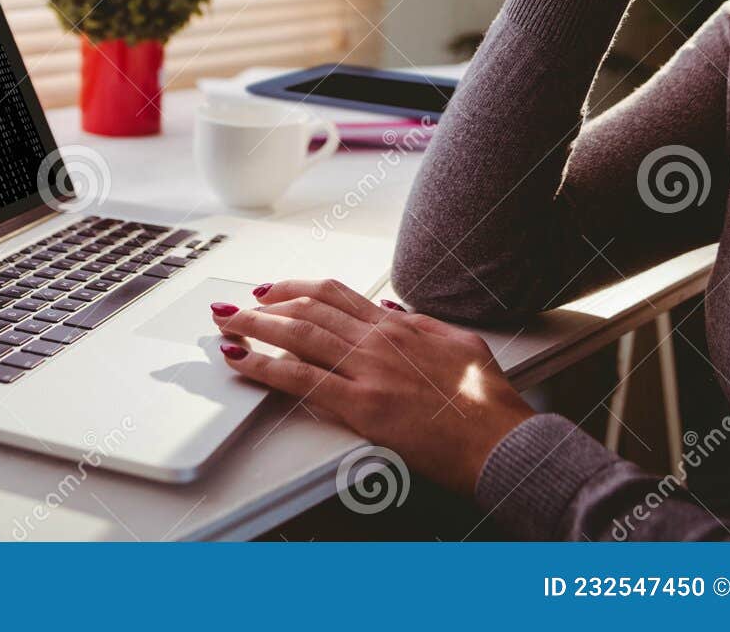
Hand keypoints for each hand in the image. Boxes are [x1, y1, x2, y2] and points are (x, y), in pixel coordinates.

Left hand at [209, 279, 534, 497]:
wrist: (503, 441)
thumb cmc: (488, 404)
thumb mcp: (459, 344)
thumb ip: (420, 326)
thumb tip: (390, 311)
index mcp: (399, 326)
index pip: (335, 294)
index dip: (296, 288)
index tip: (273, 289)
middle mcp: (379, 340)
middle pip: (307, 308)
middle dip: (264, 303)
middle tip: (235, 304)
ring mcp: (368, 370)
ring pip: (297, 334)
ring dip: (254, 326)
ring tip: (225, 323)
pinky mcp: (363, 405)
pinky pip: (300, 378)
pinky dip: (263, 366)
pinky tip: (240, 361)